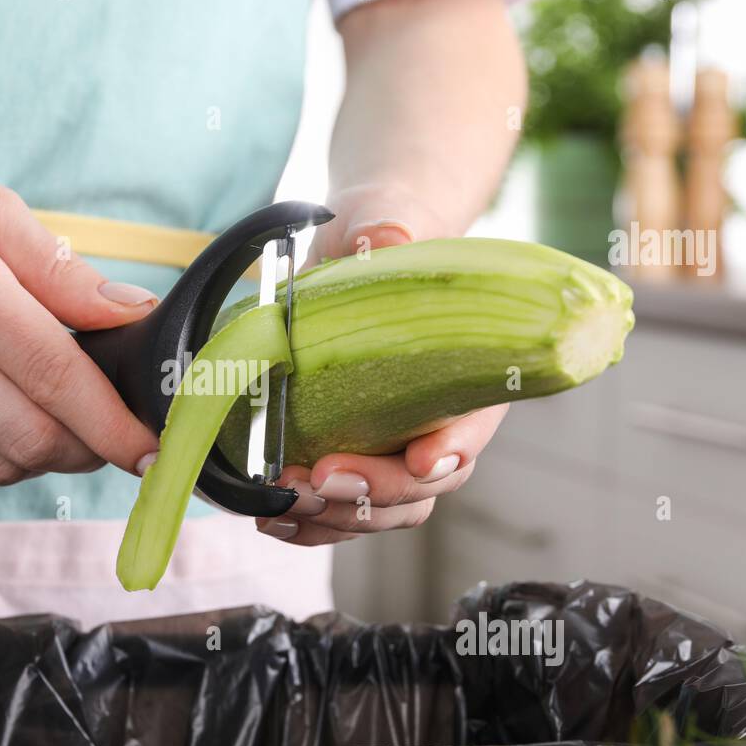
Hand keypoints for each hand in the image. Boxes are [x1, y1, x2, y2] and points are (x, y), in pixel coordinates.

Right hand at [0, 111, 159, 483]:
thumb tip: (130, 312)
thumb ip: (57, 267)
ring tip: (59, 427)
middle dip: (86, 449)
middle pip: (27, 434)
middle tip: (107, 433)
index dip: (112, 424)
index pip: (54, 373)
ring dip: (40, 458)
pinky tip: (3, 425)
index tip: (153, 451)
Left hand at [257, 183, 507, 544]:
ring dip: (334, 518)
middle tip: (319, 477)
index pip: (473, 424)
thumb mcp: (384, 220)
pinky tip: (271, 517)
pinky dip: (308, 525)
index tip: (420, 460)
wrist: (350, 257)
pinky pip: (341, 513)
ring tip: (282, 503)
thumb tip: (388, 233)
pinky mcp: (354, 463)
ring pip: (385, 512)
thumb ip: (388, 227)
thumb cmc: (381, 241)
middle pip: (425, 485)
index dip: (451, 450)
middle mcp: (439, 422)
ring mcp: (395, 451)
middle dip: (374, 492)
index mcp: (466, 372)